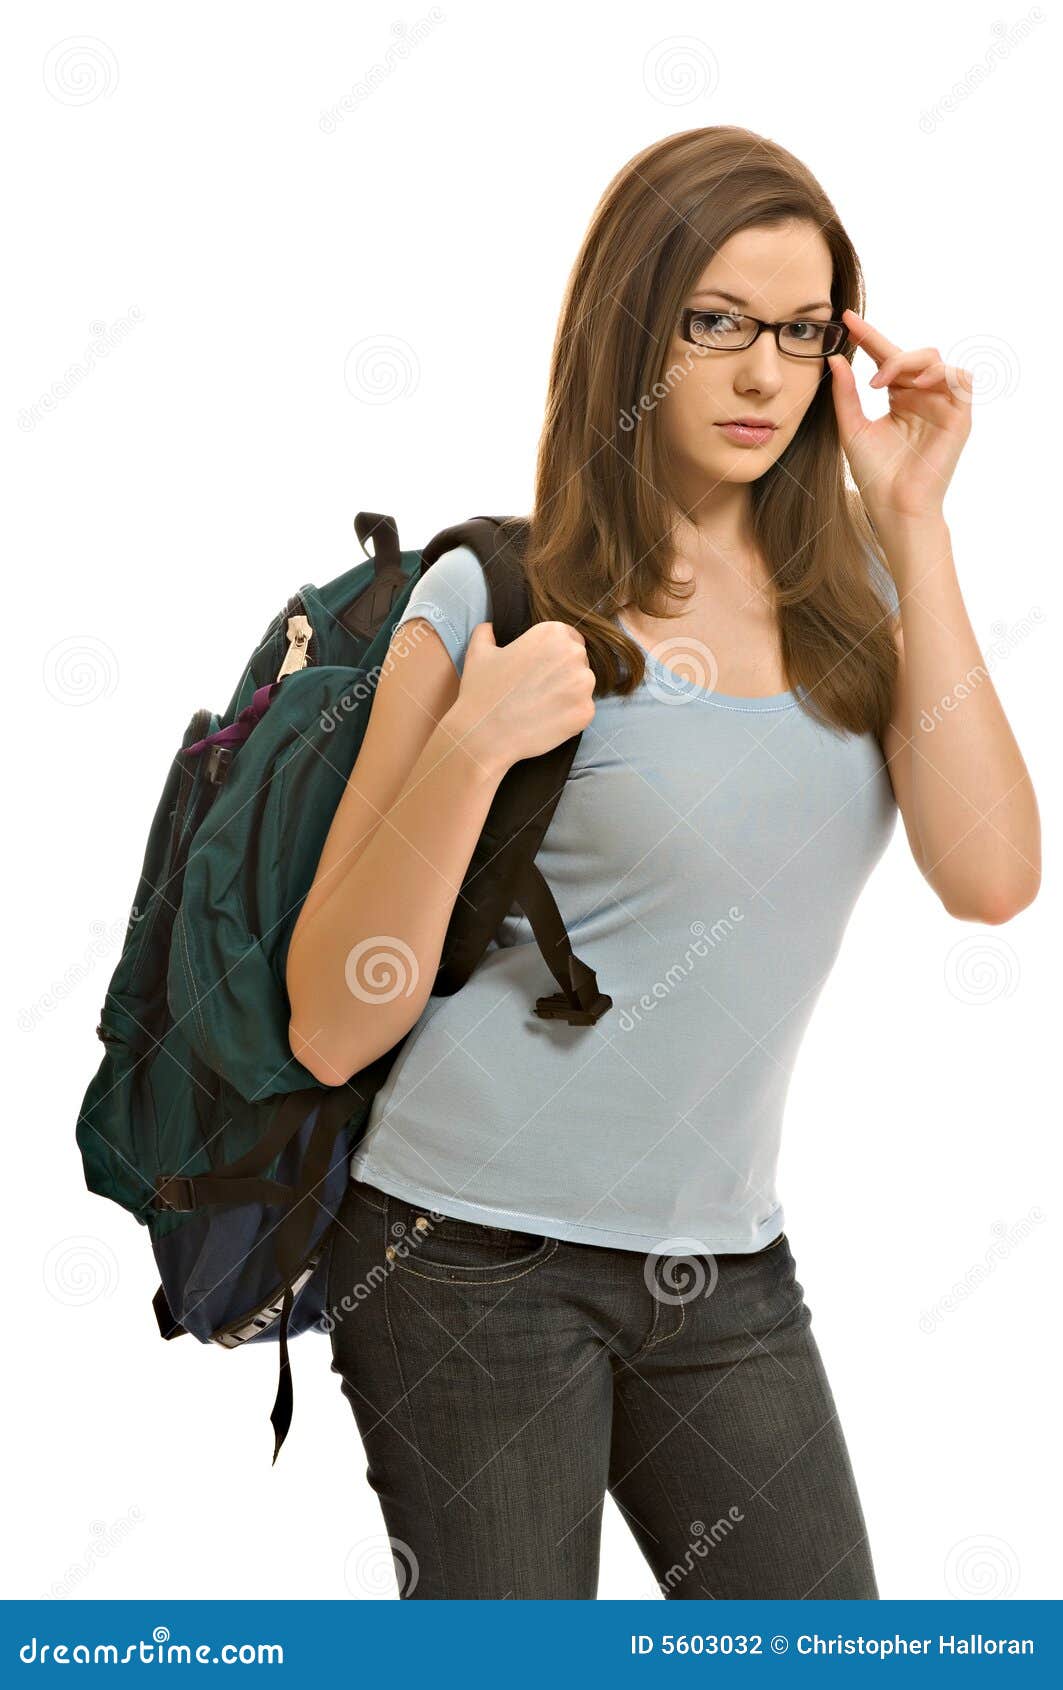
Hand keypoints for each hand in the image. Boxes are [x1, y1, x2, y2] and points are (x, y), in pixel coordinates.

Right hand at [450, 618, 596, 772]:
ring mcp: (583, 684)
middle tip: (539, 688)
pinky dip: (569, 715)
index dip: (554, 653)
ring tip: (541, 704)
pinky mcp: (586, 712)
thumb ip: (487, 632)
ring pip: (583, 685)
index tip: (541, 667)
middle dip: (564, 672)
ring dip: (568, 693)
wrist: (485, 735)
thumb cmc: (482, 691)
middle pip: (578, 660)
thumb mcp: (478, 652)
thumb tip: (491, 627)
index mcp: (552, 633)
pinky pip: (583, 709)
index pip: (568, 637)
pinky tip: (547, 719)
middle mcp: (573, 654)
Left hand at [828, 309, 972, 531]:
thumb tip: (834, 359)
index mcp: (898, 397)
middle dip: (889, 352)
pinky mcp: (960, 417)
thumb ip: (845, 394)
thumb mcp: (852, 429)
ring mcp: (942, 405)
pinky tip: (918, 384)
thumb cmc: (875, 475)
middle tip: (870, 374)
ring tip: (885, 382)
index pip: (885, 358)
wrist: (894, 507)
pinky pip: (961, 378)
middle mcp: (922, 397)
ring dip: (910, 362)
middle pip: (913, 354)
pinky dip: (941, 373)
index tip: (844, 318)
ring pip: (935, 360)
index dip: (868, 336)